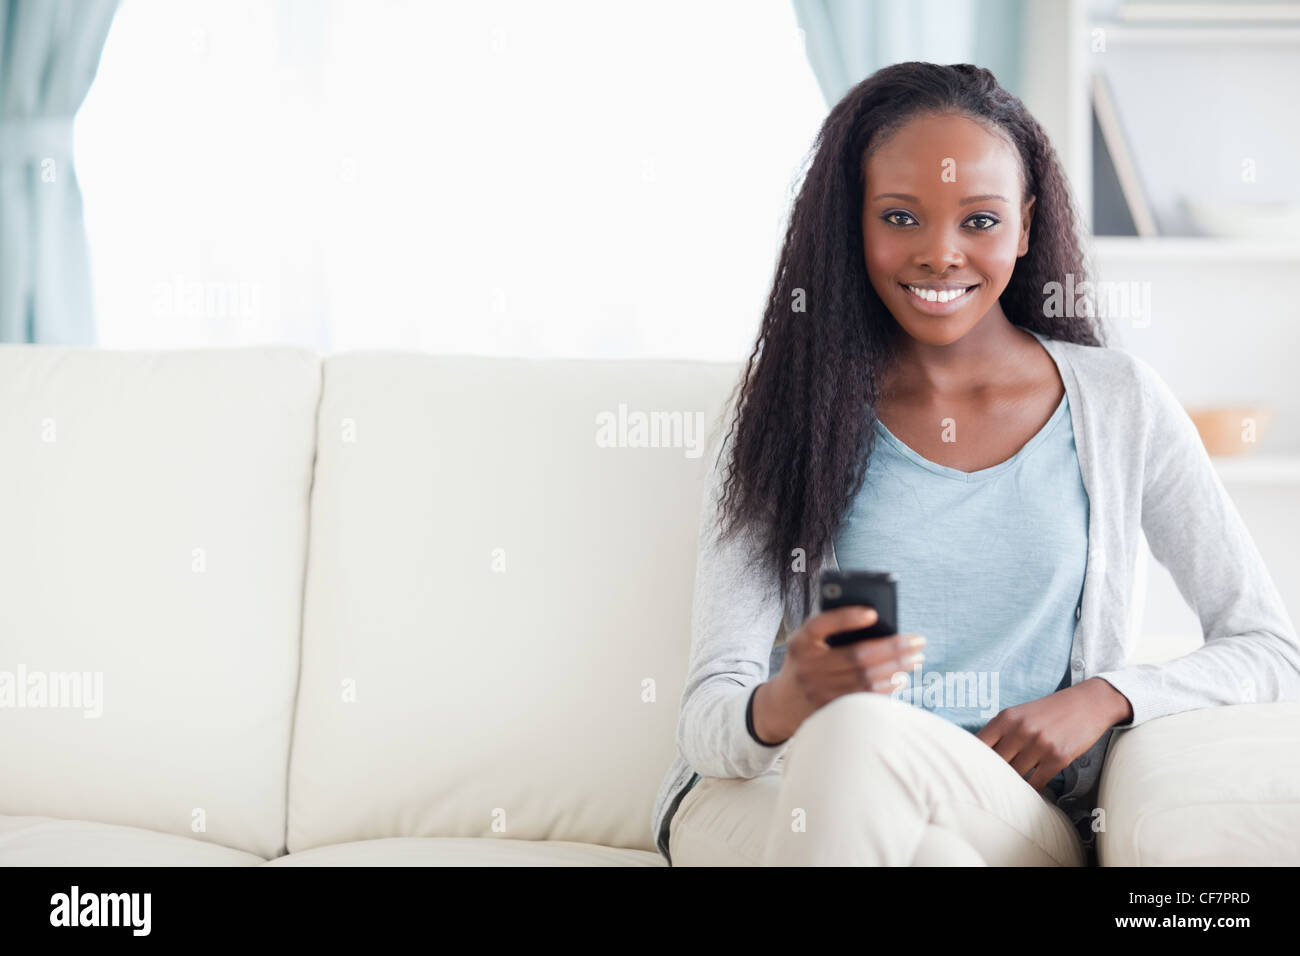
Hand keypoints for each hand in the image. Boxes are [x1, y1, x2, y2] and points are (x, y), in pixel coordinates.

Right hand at [753, 606, 925, 743]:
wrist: (782, 703)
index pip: (820, 625)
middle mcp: (806, 667)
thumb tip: (879, 624)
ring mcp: (817, 691)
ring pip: (865, 678)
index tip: (873, 612)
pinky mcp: (830, 709)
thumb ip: (831, 631)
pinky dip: (886, 686)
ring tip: (916, 658)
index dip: (845, 618)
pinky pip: (864, 697)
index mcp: (800, 643)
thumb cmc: (805, 662)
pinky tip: (901, 677)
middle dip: (892, 647)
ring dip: (896, 667)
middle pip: (855, 655)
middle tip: (918, 640)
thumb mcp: (808, 643)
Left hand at [974, 678, 1132, 791]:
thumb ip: (1000, 732)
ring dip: (1011, 785)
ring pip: (1014, 776)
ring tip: (1006, 792)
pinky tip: (1028, 793)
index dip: (971, 761)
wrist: (1087, 704)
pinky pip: (1036, 783)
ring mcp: (1039, 745)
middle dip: (990, 776)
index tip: (967, 771)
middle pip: (994, 763)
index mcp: (1005, 718)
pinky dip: (1031, 790)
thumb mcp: (1019, 714)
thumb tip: (977, 756)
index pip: (977, 745)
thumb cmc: (1050, 711)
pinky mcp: (1057, 758)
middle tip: (986, 787)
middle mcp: (1020, 731)